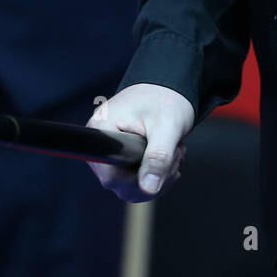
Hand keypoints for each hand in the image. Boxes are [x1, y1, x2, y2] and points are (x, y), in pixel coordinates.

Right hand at [87, 83, 193, 200]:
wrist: (170, 88)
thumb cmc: (166, 98)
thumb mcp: (167, 127)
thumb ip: (158, 157)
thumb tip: (149, 189)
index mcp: (102, 129)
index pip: (109, 174)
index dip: (136, 178)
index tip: (160, 164)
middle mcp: (101, 142)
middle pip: (119, 184)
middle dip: (153, 176)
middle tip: (175, 154)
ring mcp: (111, 152)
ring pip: (129, 187)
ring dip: (158, 178)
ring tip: (173, 153)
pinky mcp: (122, 158)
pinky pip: (135, 182)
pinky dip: (156, 177)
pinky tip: (169, 159)